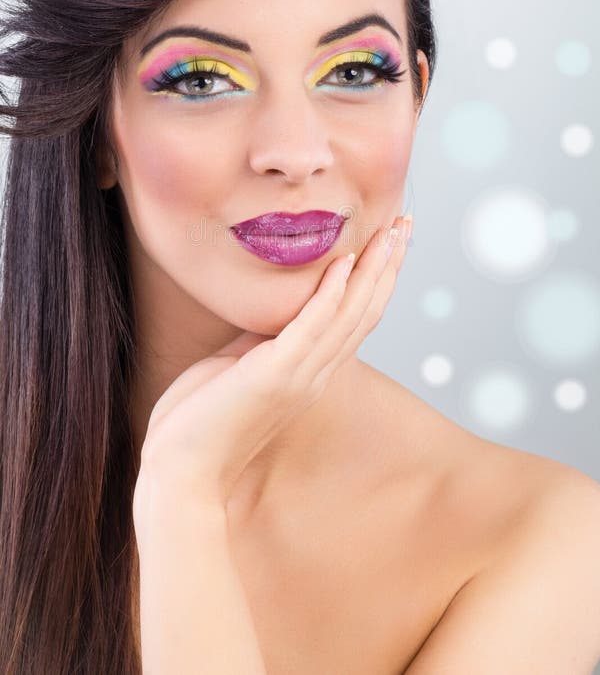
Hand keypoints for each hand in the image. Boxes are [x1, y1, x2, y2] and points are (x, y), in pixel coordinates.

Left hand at [133, 214, 412, 513]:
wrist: (181, 471)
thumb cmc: (201, 421)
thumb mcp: (241, 364)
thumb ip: (267, 337)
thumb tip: (279, 305)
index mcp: (311, 371)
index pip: (357, 317)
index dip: (378, 276)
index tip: (390, 239)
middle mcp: (316, 373)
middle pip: (366, 310)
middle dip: (388, 263)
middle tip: (407, 222)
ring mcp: (298, 376)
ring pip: (350, 315)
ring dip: (373, 270)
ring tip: (390, 231)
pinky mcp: (274, 377)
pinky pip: (311, 328)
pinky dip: (330, 294)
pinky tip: (343, 262)